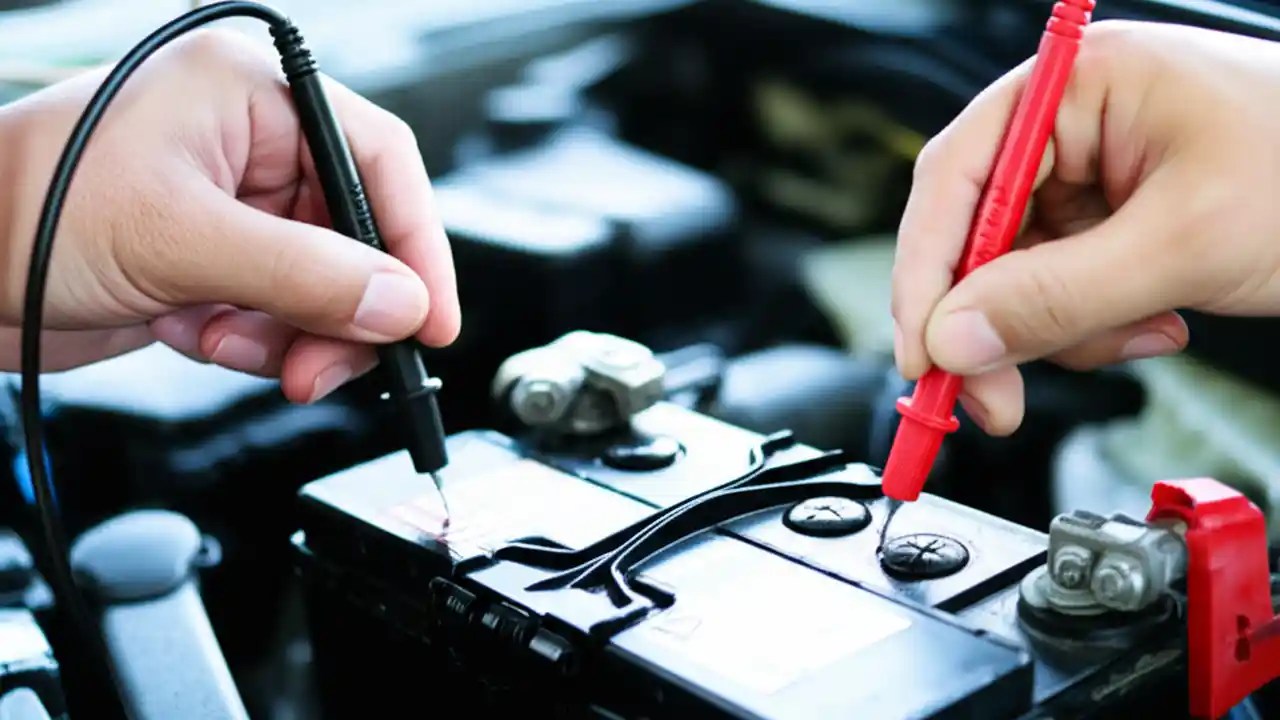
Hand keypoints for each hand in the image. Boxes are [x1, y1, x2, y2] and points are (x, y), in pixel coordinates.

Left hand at [0, 29, 459, 402]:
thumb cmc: (26, 206)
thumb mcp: (183, 239)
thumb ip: (307, 275)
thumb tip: (400, 304)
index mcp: (254, 95)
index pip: (379, 161)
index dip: (415, 243)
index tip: (431, 317)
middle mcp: (254, 143)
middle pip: (357, 237)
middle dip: (341, 310)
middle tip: (324, 365)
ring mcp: (237, 205)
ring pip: (323, 285)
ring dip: (288, 334)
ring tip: (227, 341)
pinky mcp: (218, 260)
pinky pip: (280, 311)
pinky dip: (251, 339)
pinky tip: (197, 331)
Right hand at [891, 20, 1279, 434]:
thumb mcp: (1183, 243)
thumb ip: (1057, 296)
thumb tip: (954, 339)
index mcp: (1077, 86)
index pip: (957, 177)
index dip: (926, 271)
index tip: (922, 352)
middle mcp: (1072, 123)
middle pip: (978, 233)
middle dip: (994, 322)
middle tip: (997, 395)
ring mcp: (1091, 171)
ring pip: (1017, 275)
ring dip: (1062, 328)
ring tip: (1139, 330)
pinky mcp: (1111, 217)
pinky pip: (1061, 287)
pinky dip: (1095, 324)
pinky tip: (1155, 321)